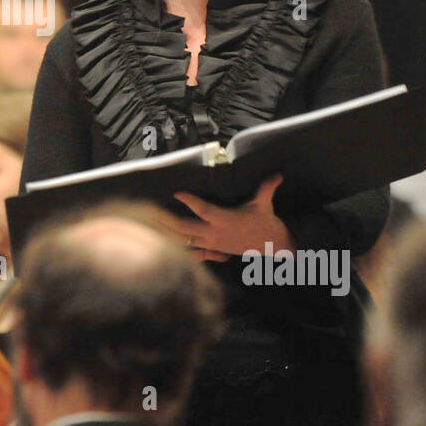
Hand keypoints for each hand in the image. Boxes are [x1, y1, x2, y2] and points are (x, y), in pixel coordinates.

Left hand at [162, 174, 289, 262]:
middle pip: (186, 227)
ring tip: (148, 225)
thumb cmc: (264, 221)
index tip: (177, 192)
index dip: (190, 201)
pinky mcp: (211, 249)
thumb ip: (266, 188)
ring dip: (167, 232)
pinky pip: (190, 251)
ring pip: (184, 240)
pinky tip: (161, 244)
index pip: (204, 209)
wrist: (270, 246)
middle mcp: (215, 233)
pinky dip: (176, 247)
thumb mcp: (264, 204)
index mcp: (225, 219)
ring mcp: (211, 244)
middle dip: (168, 219)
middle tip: (151, 209)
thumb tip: (277, 174)